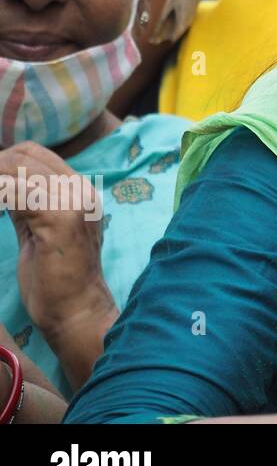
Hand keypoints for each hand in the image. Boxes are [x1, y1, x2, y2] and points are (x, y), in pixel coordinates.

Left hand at [0, 142, 116, 386]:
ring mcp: (73, 201)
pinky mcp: (58, 217)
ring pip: (18, 168)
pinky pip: (15, 191)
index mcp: (80, 191)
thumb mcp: (40, 232)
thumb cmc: (56, 280)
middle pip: (25, 155)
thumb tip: (2, 183)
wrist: (77, 311)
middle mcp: (81, 189)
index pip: (35, 154)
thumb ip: (26, 205)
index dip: (2, 160)